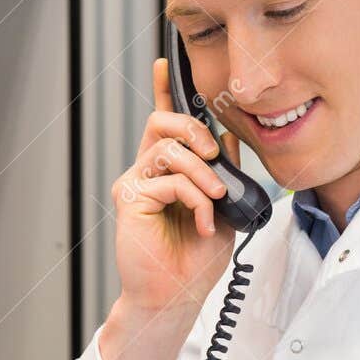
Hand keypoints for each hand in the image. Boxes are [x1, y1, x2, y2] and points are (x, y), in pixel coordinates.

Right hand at [101, 58, 244, 359]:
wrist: (177, 296)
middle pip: (162, 120)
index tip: (165, 62)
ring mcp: (136, 183)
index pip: (165, 121)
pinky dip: (194, 199)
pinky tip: (200, 222)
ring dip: (203, 173)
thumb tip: (229, 137)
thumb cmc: (195, 260)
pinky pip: (168, 179)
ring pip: (169, 148)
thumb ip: (224, 171)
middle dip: (194, 129)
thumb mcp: (223, 206)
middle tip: (215, 155)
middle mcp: (147, 170)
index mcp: (169, 169)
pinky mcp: (130, 199)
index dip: (164, 90)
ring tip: (215, 199)